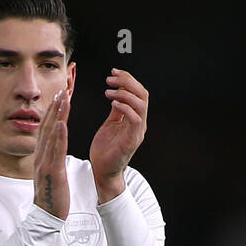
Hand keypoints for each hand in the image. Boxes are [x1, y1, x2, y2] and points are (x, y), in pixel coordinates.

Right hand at [33, 89, 70, 219]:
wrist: (46, 216)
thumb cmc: (51, 197)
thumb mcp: (51, 174)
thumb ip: (52, 159)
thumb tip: (55, 150)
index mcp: (42, 156)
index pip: (47, 129)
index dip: (52, 112)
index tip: (59, 97)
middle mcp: (41, 156)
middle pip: (47, 127)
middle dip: (55, 107)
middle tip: (62, 89)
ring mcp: (45, 163)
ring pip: (51, 135)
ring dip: (57, 115)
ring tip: (63, 99)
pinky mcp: (52, 172)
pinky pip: (55, 151)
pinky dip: (58, 136)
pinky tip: (62, 123)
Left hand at [91, 68, 147, 199]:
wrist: (102, 172)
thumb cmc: (104, 150)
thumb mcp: (110, 124)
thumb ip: (117, 109)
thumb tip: (118, 92)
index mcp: (135, 118)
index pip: (138, 92)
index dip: (128, 79)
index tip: (113, 72)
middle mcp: (139, 124)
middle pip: (142, 94)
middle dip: (127, 82)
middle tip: (110, 78)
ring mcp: (137, 132)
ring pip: (141, 104)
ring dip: (125, 93)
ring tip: (108, 91)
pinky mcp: (132, 141)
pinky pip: (135, 119)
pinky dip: (125, 107)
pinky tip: (112, 102)